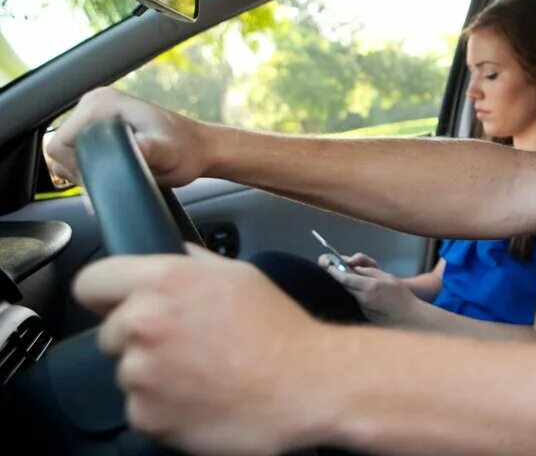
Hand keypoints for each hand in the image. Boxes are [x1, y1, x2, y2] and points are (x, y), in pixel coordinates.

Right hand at [46, 87, 210, 187]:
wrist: (199, 149)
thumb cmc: (187, 152)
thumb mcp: (170, 155)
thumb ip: (153, 151)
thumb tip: (139, 146)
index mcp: (103, 103)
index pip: (60, 143)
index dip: (77, 167)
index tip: (106, 173)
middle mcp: (95, 102)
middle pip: (60, 149)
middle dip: (81, 169)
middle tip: (115, 174)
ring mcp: (95, 113)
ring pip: (66, 153)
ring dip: (85, 169)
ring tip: (118, 170)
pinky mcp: (98, 126)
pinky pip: (76, 152)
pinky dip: (88, 166)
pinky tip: (113, 169)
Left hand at [74, 245, 331, 454]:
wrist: (306, 385)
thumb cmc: (280, 330)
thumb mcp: (240, 275)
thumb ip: (193, 264)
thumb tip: (173, 257)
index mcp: (164, 281)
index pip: (90, 282)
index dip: (106, 295)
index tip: (117, 305)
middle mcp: (144, 323)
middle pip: (109, 333)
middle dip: (139, 339)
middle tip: (184, 344)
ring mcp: (141, 374)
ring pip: (128, 373)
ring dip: (154, 375)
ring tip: (202, 373)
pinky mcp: (146, 416)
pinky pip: (141, 408)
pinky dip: (165, 407)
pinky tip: (202, 397)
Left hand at [320, 252, 420, 326]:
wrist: (409, 316)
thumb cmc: (401, 294)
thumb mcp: (388, 277)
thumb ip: (370, 272)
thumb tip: (355, 269)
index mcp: (370, 286)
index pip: (346, 278)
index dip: (334, 272)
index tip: (327, 264)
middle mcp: (363, 298)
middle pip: (345, 286)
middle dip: (338, 276)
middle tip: (332, 267)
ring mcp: (363, 308)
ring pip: (350, 293)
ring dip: (348, 285)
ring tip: (350, 277)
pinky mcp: (363, 314)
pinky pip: (356, 301)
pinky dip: (356, 294)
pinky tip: (363, 292)